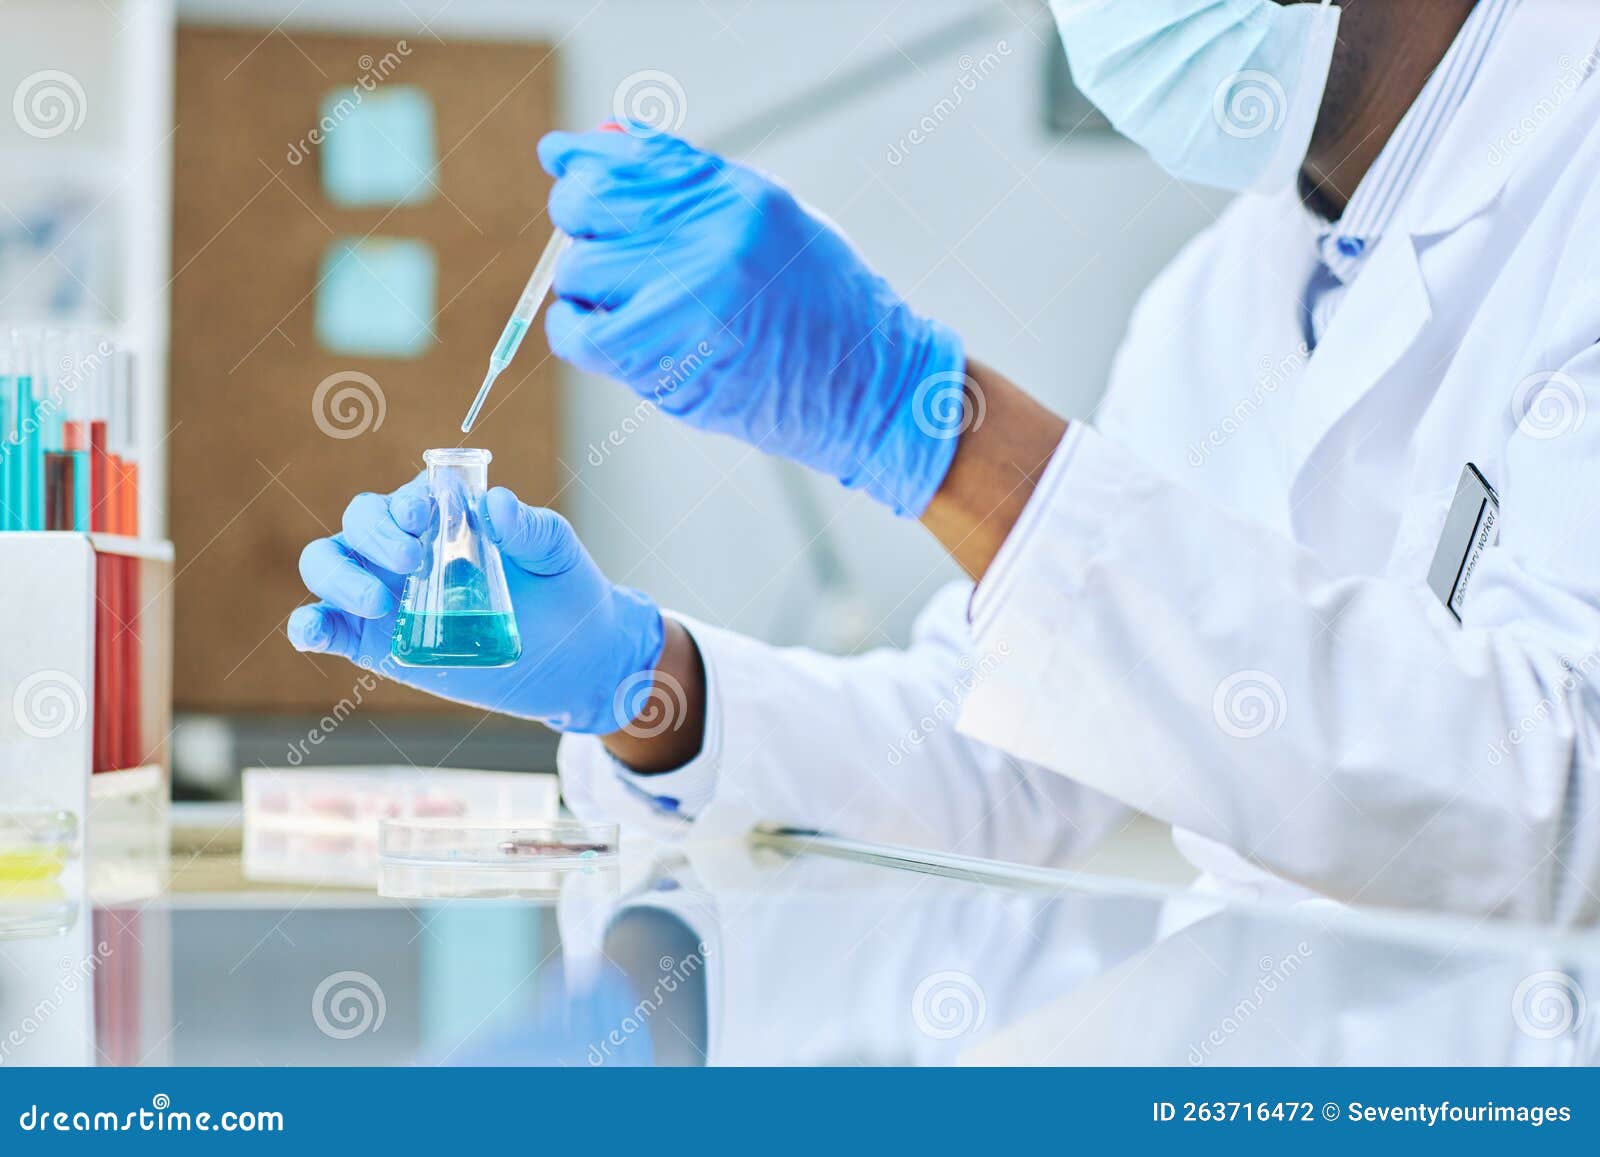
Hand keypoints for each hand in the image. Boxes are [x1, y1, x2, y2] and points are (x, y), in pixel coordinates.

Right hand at [288, 480, 663, 733]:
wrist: (576, 660)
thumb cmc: (565, 590)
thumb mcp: (557, 552)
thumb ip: (529, 527)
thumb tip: (494, 503)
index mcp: (442, 517)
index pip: (402, 499)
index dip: (402, 505)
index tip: (424, 518)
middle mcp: (404, 550)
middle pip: (357, 525)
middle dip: (375, 538)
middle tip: (415, 565)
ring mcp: (384, 596)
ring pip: (325, 566)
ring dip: (339, 577)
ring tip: (382, 601)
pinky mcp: (375, 643)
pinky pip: (323, 627)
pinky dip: (307, 626)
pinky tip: (316, 631)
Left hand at [538, 127, 969, 516]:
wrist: (870, 385)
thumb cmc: (824, 307)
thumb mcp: (774, 222)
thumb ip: (696, 188)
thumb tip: (608, 147)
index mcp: (736, 195)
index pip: (629, 156)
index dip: (583, 160)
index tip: (562, 163)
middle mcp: (709, 235)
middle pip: (589, 206)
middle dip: (582, 224)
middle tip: (603, 250)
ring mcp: (685, 295)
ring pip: (578, 272)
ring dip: (587, 290)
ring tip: (625, 307)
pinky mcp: (664, 356)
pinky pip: (577, 333)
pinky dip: (575, 332)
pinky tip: (600, 334)